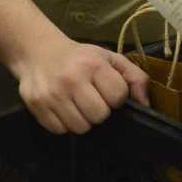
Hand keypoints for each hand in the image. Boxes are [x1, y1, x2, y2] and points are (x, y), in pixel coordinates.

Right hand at [12, 34, 149, 134]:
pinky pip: (59, 130)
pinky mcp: (36, 106)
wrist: (37, 51)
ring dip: (82, 120)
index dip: (116, 97)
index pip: (117, 97)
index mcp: (93, 65)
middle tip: (91, 100)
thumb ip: (134, 78)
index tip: (107, 90)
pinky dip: (63, 124)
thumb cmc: (79, 58)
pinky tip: (62, 108)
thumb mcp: (109, 59)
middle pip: (99, 116)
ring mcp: (52, 94)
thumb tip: (145, 105)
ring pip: (80, 127)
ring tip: (77, 105)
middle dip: (99, 111)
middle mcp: (71, 79)